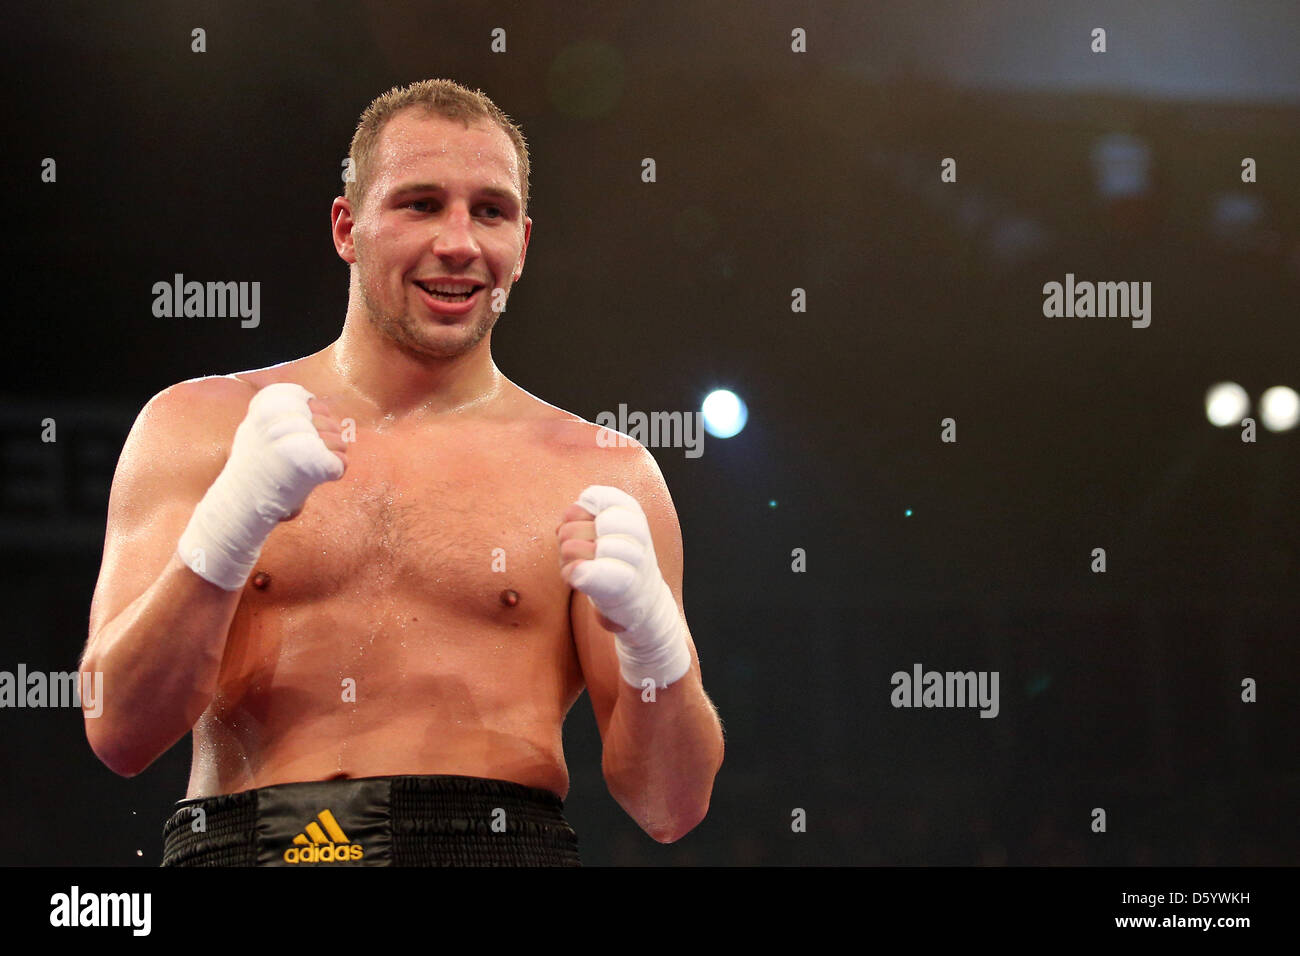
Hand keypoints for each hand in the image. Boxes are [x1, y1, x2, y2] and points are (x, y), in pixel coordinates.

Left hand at [557, 485, 691, 687]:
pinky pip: (583, 573)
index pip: (602, 498)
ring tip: (574, 565)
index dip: (582, 510)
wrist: (644, 610)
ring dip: (566, 556)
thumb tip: (570, 513)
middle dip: (569, 533)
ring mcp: (631, 565)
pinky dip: (570, 574)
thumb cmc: (618, 565)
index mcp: (635, 518)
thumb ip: (589, 517)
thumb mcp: (610, 532)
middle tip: (574, 548)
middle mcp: (638, 539)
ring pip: (577, 546)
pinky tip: (573, 577)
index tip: (587, 525)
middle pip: (583, 523)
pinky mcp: (619, 589)